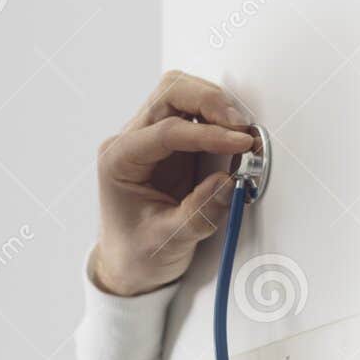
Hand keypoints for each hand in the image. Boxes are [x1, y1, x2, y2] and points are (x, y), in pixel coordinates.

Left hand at [93, 71, 254, 296]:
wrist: (128, 266)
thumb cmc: (136, 253)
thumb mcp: (167, 242)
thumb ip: (197, 215)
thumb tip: (226, 186)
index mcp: (119, 160)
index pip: (166, 130)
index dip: (207, 134)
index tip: (239, 144)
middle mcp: (131, 142)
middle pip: (171, 93)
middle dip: (210, 103)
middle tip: (241, 128)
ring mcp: (151, 139)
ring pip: (183, 95)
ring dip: (214, 106)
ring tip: (240, 133)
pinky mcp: (172, 146)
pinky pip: (195, 115)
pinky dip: (217, 119)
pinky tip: (232, 138)